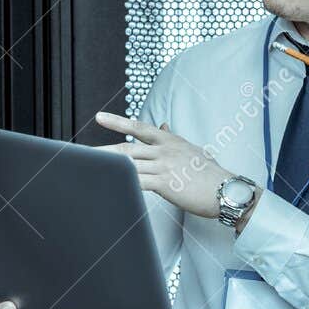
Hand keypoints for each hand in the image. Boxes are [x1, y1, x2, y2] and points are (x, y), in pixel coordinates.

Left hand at [94, 111, 231, 218]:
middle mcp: (165, 151)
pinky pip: (139, 182)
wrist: (226, 190)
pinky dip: (123, 182)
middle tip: (82, 152)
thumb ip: (172, 137)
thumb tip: (161, 125)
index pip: (140, 127)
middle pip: (127, 148)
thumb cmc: (212, 173)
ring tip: (88, 169)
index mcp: (170, 141)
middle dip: (103, 150)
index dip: (118, 121)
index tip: (100, 118)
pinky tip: (110, 184)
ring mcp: (164, 166)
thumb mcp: (192, 149)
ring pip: (129, 164)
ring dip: (108, 167)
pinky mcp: (166, 184)